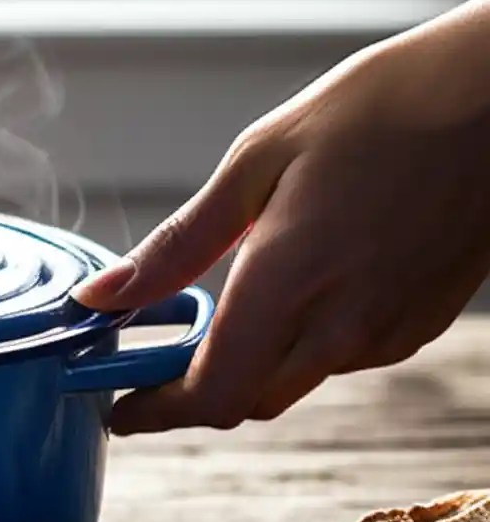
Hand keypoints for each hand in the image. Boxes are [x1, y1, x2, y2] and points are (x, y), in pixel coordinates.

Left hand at [71, 17, 489, 433]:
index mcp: (291, 282)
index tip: (120, 406)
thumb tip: (100, 297)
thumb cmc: (384, 109)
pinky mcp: (420, 324)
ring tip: (221, 311)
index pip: (212, 394)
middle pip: (249, 401)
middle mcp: (344, 325)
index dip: (157, 412)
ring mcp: (389, 331)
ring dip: (248, 364)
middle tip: (153, 363)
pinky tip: (294, 289)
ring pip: (295, 381)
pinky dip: (299, 343)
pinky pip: (341, 357)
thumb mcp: (257, 162)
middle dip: (193, 393)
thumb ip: (177, 245)